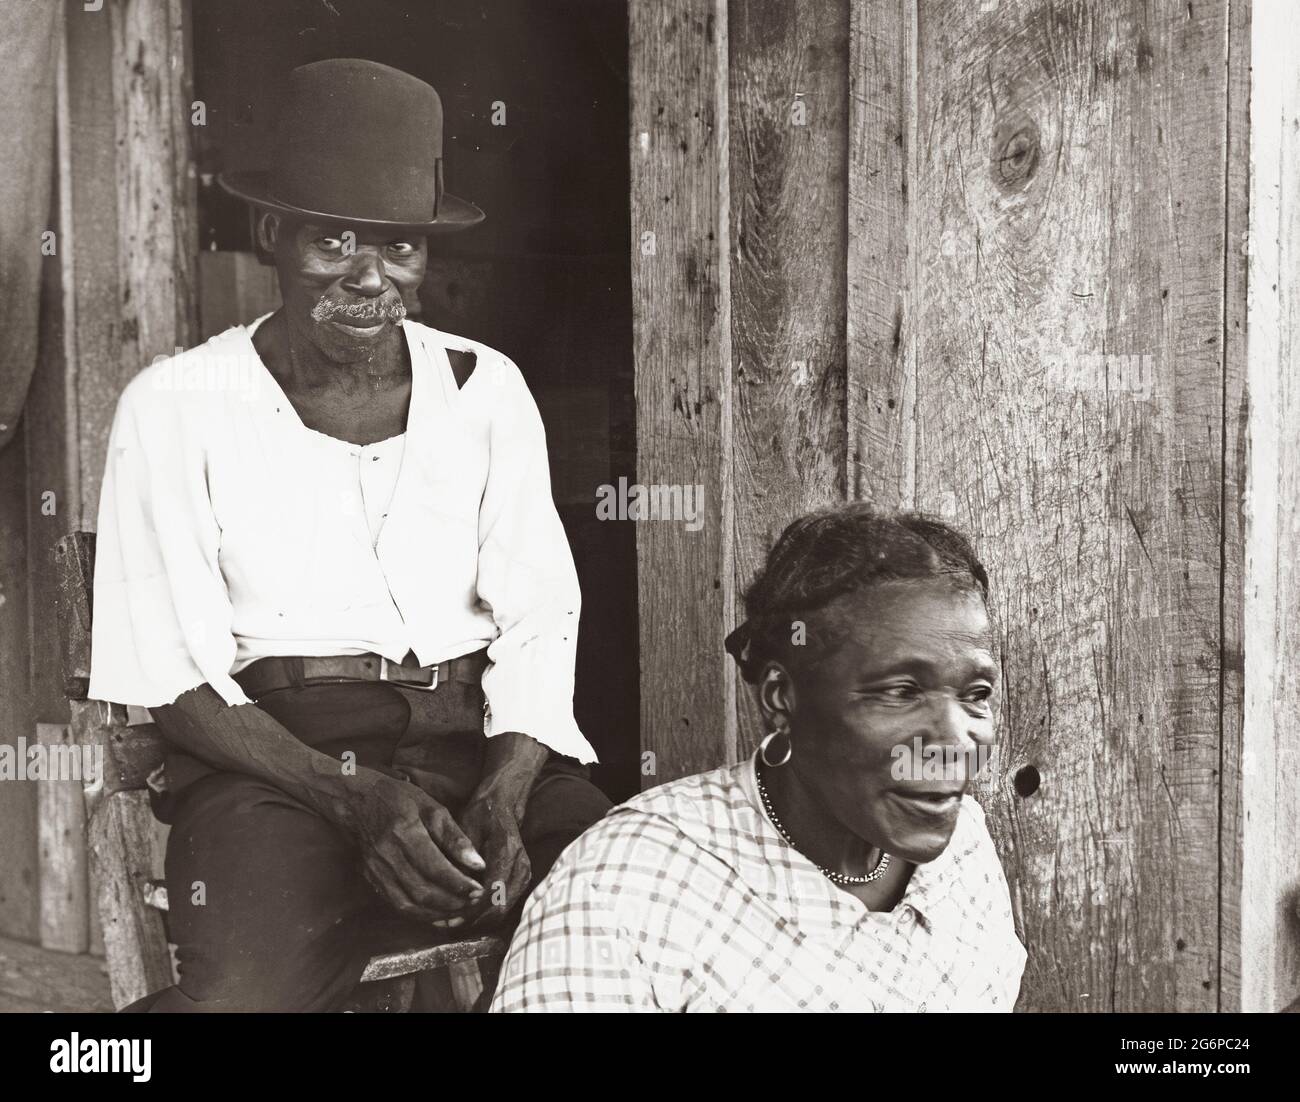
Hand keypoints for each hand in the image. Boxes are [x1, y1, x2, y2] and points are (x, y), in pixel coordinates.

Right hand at [344, 770, 487, 924]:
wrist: (355, 802)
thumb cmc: (398, 799)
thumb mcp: (431, 807)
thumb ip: (454, 836)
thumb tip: (478, 864)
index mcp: (405, 833)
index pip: (436, 868)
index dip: (458, 884)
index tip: (478, 889)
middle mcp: (388, 856)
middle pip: (423, 891)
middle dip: (452, 902)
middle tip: (473, 902)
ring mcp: (377, 871)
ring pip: (409, 904)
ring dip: (437, 913)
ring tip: (460, 910)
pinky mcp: (372, 879)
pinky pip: (397, 904)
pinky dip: (420, 914)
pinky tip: (437, 912)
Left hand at [456, 788, 530, 928]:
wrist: (502, 805)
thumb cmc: (480, 815)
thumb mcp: (465, 830)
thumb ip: (463, 858)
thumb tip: (456, 890)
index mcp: (507, 851)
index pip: (492, 890)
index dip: (471, 908)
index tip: (449, 916)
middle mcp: (521, 865)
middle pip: (500, 906)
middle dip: (473, 919)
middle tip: (447, 924)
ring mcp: (525, 874)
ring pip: (503, 910)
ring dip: (480, 920)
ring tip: (454, 922)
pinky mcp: (523, 881)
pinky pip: (506, 905)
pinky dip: (487, 914)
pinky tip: (467, 915)